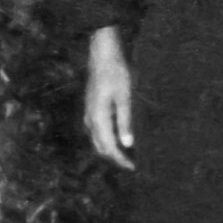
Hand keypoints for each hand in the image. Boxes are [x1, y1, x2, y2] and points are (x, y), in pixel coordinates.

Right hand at [84, 26, 135, 171]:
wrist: (102, 54)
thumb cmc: (116, 73)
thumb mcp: (125, 97)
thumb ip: (125, 122)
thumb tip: (127, 144)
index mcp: (98, 118)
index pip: (109, 147)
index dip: (120, 160)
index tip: (133, 167)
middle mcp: (90, 119)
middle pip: (100, 147)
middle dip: (115, 158)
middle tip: (131, 164)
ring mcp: (88, 114)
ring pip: (97, 140)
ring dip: (109, 150)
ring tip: (126, 155)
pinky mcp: (90, 108)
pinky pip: (96, 131)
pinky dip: (106, 140)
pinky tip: (116, 138)